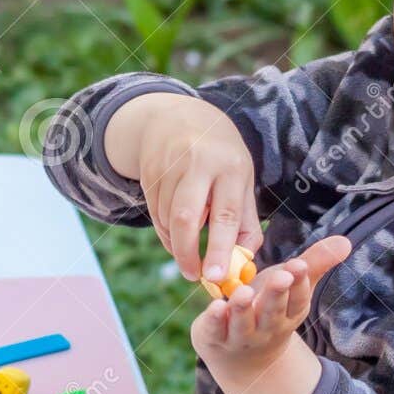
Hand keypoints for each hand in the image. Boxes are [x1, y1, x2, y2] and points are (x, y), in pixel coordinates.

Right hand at [102, 92, 262, 282]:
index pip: (226, 214)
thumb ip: (245, 219)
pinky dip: (165, 231)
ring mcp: (169, 167)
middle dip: (188, 253)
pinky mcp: (149, 173)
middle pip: (186, 218)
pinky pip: (154, 214)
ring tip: (188, 248)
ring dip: (176, 242)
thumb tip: (245, 263)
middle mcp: (198, 164)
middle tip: (193, 275)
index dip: (222, 249)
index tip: (217, 277)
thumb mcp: (242, 176)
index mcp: (231, 167)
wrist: (177, 116)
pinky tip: (175, 231)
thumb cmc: (220, 154)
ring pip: (167, 219)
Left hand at [192, 235, 351, 373]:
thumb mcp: (291, 286)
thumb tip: (345, 241)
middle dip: (277, 294)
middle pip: (274, 311)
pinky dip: (215, 320)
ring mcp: (241, 335)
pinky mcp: (215, 337)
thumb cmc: (268, 308)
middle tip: (281, 276)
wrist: (242, 357)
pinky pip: (215, 330)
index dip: (299, 282)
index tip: (299, 264)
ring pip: (243, 322)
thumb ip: (314, 264)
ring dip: (243, 308)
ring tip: (243, 292)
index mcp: (290, 312)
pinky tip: (214, 307)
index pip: (298, 298)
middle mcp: (268, 326)